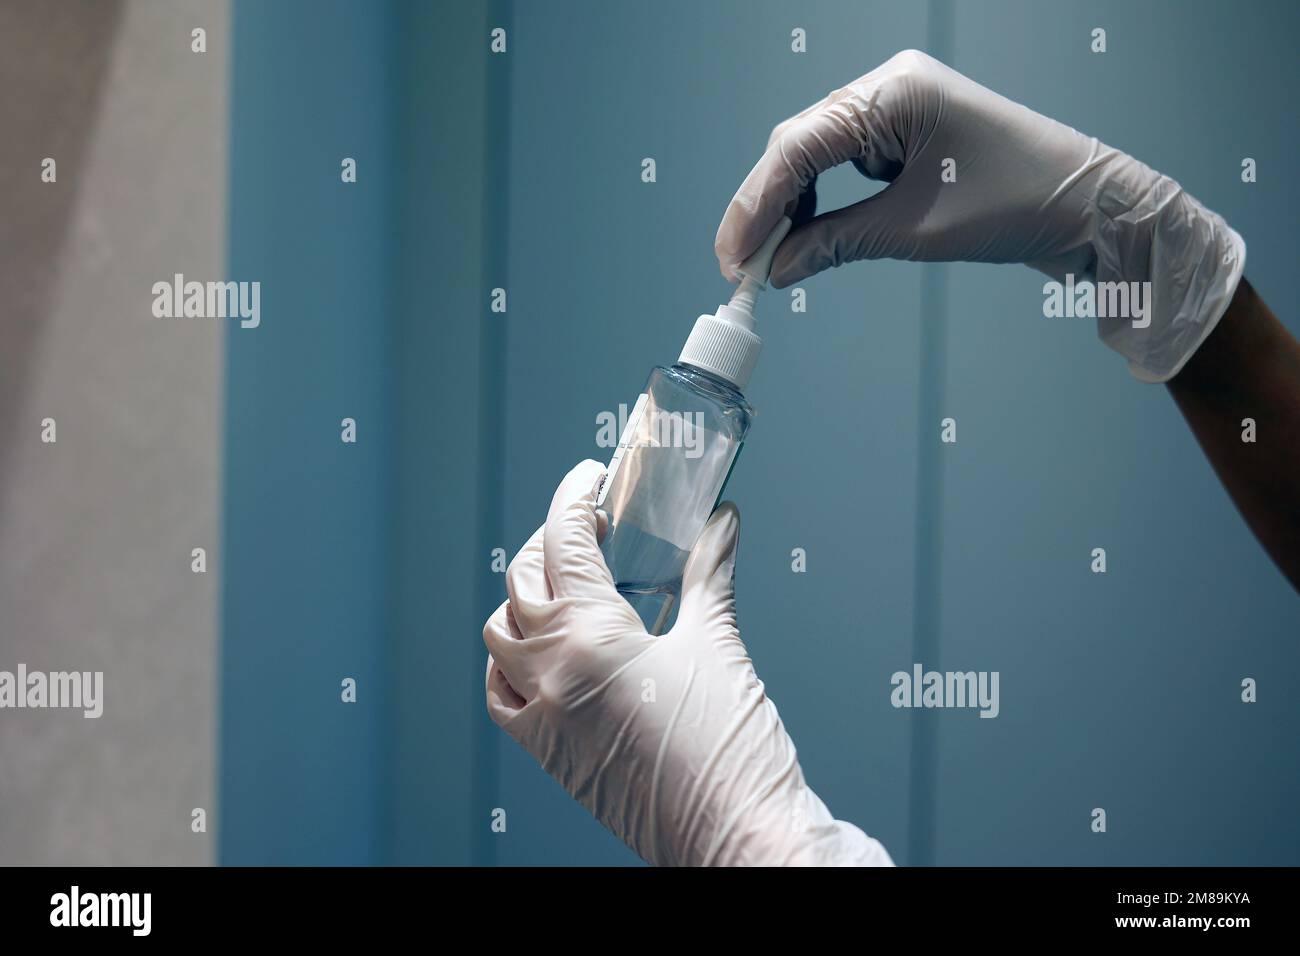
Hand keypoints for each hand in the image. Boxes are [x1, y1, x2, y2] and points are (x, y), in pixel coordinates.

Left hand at [483, 460, 891, 866]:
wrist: (734, 834)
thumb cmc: (730, 747)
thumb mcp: (719, 646)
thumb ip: (710, 574)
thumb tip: (721, 522)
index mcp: (591, 637)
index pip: (564, 542)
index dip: (575, 496)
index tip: (591, 476)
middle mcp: (551, 673)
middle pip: (524, 580)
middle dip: (552, 541)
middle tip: (590, 527)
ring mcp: (541, 717)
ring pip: (500, 634)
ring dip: (525, 598)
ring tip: (567, 584)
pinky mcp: (546, 754)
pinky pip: (500, 695)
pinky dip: (510, 662)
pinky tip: (542, 652)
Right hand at [715, 49, 1244, 382]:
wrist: (1090, 207)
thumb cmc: (1017, 205)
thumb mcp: (914, 231)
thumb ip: (835, 243)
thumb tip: (776, 271)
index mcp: (893, 91)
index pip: (797, 147)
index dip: (755, 206)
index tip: (732, 259)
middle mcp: (889, 87)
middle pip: (798, 146)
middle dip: (765, 208)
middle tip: (739, 267)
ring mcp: (898, 107)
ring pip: (815, 156)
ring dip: (789, 208)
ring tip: (767, 260)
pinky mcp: (906, 133)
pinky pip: (844, 164)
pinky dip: (820, 202)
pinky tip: (804, 236)